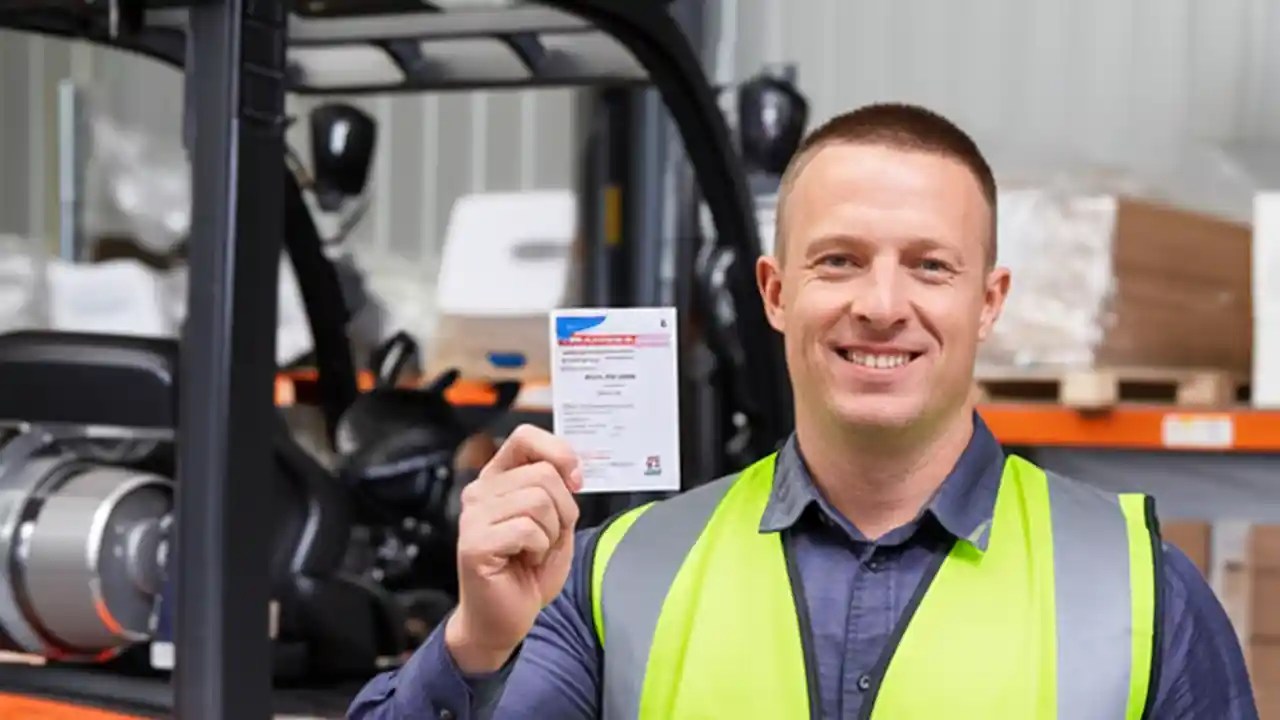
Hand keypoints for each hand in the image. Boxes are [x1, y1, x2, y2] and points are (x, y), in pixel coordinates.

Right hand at [444, 424, 582, 672]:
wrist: (503, 620)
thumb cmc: (527, 571)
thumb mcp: (555, 522)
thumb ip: (560, 490)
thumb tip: (573, 469)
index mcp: (498, 479)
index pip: (525, 437)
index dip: (558, 452)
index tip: (575, 480)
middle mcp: (480, 491)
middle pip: (543, 474)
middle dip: (563, 509)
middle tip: (549, 538)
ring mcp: (473, 517)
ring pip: (538, 500)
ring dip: (551, 532)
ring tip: (534, 551)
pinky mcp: (474, 543)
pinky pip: (527, 529)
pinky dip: (539, 548)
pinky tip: (524, 562)